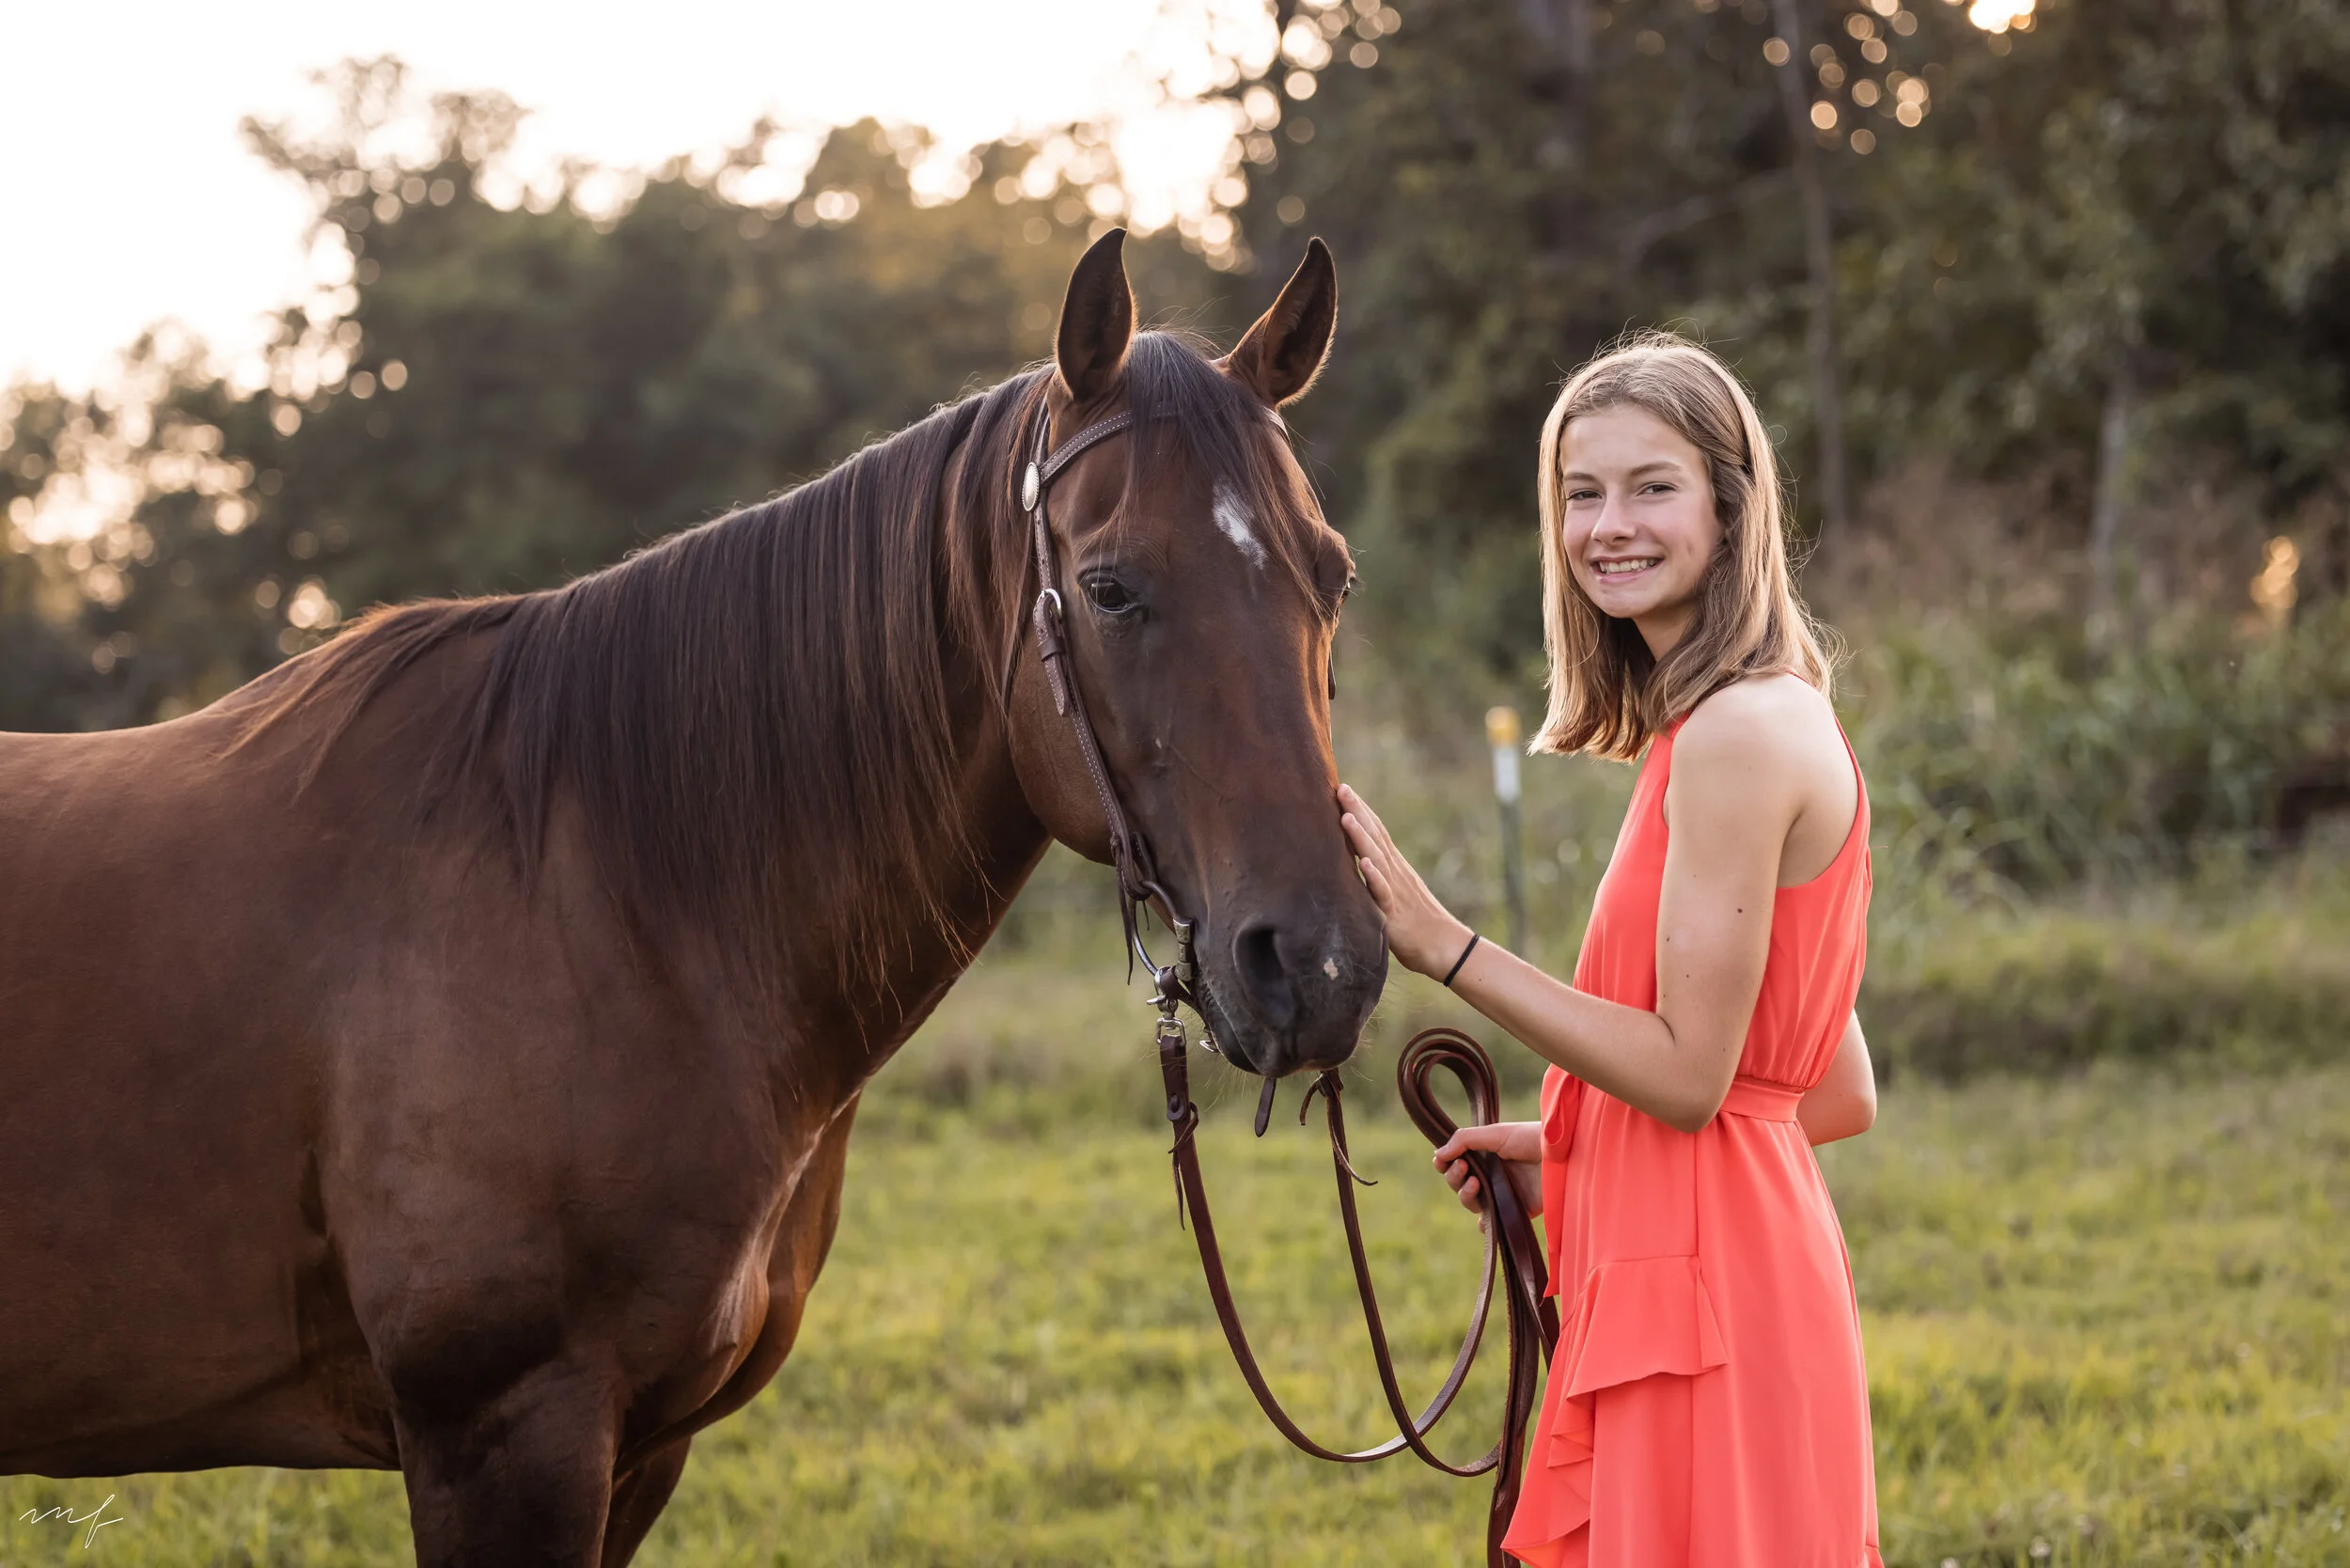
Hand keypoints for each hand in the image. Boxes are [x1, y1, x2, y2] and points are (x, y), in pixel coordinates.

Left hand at [1337, 783, 1473, 978]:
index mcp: (1394, 868)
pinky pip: (1383, 892)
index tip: (1344, 788)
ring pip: (1377, 858)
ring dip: (1361, 837)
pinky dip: (1374, 876)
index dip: (1361, 810)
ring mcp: (1395, 890)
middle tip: (1341, 788)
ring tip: (1346, 817)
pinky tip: (1363, 863)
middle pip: (1375, 836)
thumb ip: (1378, 878)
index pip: (1377, 832)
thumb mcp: (1394, 894)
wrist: (1445, 947)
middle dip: (1358, 811)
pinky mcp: (1394, 913)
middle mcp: (1395, 872)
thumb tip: (1359, 864)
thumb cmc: (1416, 924)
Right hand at [1430, 1120, 1543, 1216]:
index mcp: (1486, 1155)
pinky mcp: (1515, 1211)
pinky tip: (1485, 1215)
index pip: (1456, 1162)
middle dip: (1454, 1177)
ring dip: (1465, 1195)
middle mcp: (1492, 1175)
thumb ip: (1465, 1140)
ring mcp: (1502, 1194)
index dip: (1445, 1163)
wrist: (1563, 1156)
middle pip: (1458, 1184)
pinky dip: (1484, 1224)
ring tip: (1477, 1184)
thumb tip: (1438, 1154)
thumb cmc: (1531, 1139)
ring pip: (1471, 1203)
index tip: (1441, 1160)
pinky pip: (1492, 1225)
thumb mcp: (1496, 1133)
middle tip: (1464, 1168)